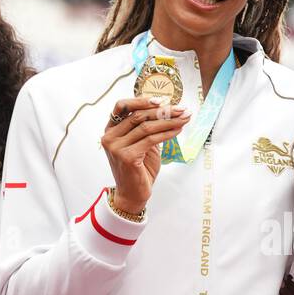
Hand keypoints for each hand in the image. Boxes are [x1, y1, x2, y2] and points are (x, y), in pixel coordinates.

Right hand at [101, 97, 188, 213]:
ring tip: (184, 118)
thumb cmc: (139, 169)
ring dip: (169, 121)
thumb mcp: (142, 144)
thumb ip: (146, 127)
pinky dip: (167, 133)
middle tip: (182, 109)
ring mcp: (116, 147)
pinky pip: (151, 139)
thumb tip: (167, 109)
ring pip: (146, 126)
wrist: (133, 194)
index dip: (142, 100)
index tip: (162, 100)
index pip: (122, 106)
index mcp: (110, 130)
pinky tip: (178, 131)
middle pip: (138, 115)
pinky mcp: (126, 156)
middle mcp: (109, 137)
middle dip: (163, 110)